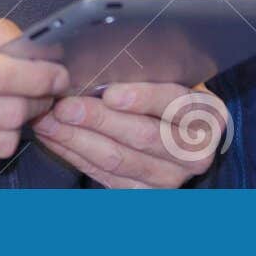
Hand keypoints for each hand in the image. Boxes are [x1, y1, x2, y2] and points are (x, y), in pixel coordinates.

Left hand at [32, 83, 225, 187]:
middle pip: (143, 135)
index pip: (176, 104)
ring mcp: (171, 178)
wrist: (179, 138)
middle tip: (65, 106)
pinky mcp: (145, 194)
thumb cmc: (165, 97)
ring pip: (118, 159)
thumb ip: (146, 73)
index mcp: (207, 115)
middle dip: (98, 119)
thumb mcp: (169, 79)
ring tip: (49, 120)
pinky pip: (104, 175)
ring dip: (77, 139)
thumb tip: (98, 60)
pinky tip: (55, 138)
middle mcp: (195, 152)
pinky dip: (75, 154)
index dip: (142, 98)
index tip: (110, 93)